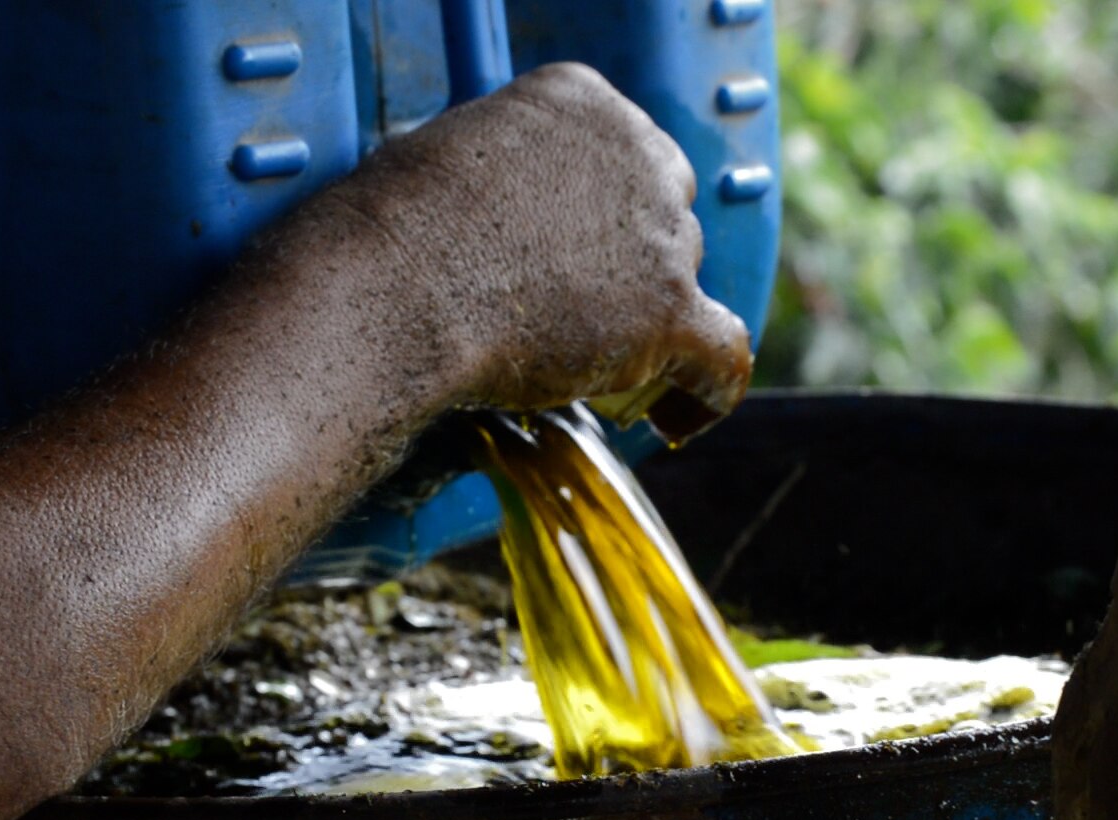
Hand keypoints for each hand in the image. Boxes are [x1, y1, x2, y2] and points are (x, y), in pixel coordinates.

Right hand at [317, 63, 752, 434]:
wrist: (397, 288)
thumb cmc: (396, 229)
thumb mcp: (453, 159)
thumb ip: (507, 177)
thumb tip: (502, 225)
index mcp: (586, 101)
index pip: (624, 155)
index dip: (604, 211)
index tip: (578, 251)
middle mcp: (640, 152)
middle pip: (663, 215)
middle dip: (629, 265)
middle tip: (583, 316)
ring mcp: (663, 232)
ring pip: (682, 285)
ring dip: (651, 327)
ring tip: (604, 378)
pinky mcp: (671, 310)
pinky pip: (721, 356)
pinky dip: (706, 392)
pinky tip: (677, 420)